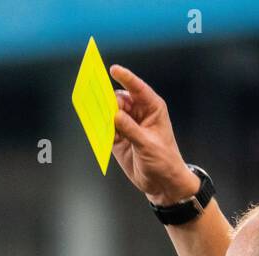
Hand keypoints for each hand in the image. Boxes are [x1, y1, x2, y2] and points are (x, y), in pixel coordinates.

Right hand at [109, 64, 199, 205]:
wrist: (162, 183)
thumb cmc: (164, 160)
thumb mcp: (148, 144)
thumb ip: (130, 129)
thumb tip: (114, 115)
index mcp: (152, 108)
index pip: (137, 88)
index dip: (126, 77)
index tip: (113, 69)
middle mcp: (139, 113)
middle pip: (119, 100)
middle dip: (108, 101)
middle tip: (97, 102)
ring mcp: (128, 125)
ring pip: (110, 114)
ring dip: (102, 116)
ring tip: (94, 117)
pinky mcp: (118, 138)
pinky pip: (106, 129)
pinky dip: (101, 130)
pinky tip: (97, 132)